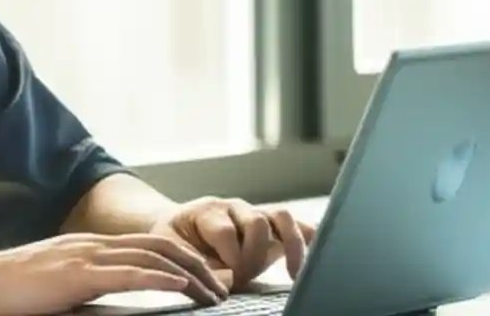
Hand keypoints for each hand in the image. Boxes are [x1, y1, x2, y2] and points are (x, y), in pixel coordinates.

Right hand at [0, 232, 229, 314]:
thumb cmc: (12, 289)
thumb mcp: (57, 282)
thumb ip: (85, 283)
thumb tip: (107, 299)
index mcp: (90, 245)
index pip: (147, 244)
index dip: (182, 258)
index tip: (203, 278)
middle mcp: (94, 244)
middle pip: (159, 245)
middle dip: (197, 264)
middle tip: (221, 286)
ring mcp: (87, 256)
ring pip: (152, 256)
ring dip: (189, 274)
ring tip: (212, 292)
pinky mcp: (79, 275)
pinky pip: (128, 274)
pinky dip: (160, 278)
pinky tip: (180, 287)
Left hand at [150, 197, 317, 290]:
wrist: (178, 227)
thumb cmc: (175, 240)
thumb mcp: (173, 249)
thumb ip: (195, 262)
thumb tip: (225, 281)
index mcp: (208, 211)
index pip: (226, 231)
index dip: (230, 258)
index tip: (227, 279)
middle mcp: (235, 208)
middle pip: (257, 222)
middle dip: (254, 256)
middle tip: (245, 278)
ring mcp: (255, 214)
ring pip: (282, 217)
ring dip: (290, 245)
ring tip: (294, 274)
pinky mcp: (272, 227)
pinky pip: (297, 226)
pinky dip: (309, 239)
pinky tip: (316, 259)